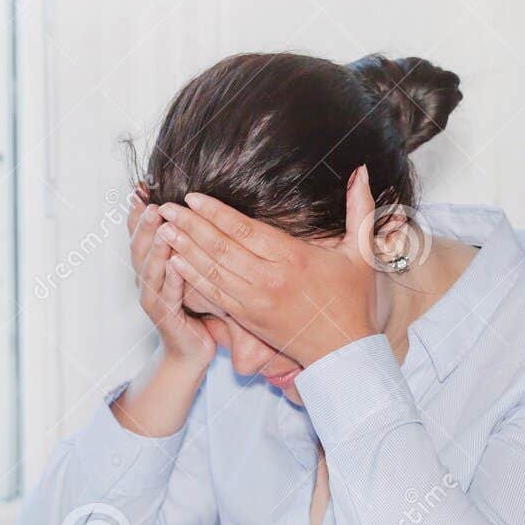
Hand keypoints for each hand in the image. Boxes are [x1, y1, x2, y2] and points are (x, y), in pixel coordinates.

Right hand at [127, 184, 214, 369]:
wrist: (192, 352)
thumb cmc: (194, 308)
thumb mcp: (187, 272)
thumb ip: (183, 246)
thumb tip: (185, 213)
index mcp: (149, 268)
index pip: (139, 235)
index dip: (138, 213)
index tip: (140, 188)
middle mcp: (145, 281)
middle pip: (140, 248)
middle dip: (144, 225)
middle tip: (151, 203)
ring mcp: (152, 300)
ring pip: (150, 269)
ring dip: (156, 247)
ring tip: (162, 226)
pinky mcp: (164, 317)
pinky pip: (168, 294)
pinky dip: (171, 278)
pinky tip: (175, 263)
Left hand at [155, 167, 380, 365]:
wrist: (344, 353)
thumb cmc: (353, 302)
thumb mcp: (361, 254)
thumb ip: (360, 209)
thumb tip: (362, 171)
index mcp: (293, 259)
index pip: (245, 231)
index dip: (216, 213)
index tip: (193, 197)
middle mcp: (269, 280)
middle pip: (221, 248)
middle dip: (190, 226)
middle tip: (165, 207)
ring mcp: (255, 302)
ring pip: (213, 271)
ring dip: (184, 249)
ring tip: (162, 229)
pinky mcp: (248, 320)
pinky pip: (214, 295)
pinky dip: (192, 278)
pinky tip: (174, 262)